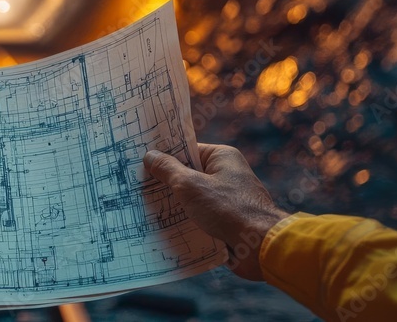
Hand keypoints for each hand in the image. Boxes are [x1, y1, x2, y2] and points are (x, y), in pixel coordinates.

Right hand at [143, 143, 287, 279]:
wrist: (260, 246)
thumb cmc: (228, 209)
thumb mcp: (190, 185)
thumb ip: (168, 170)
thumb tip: (150, 156)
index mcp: (222, 157)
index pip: (187, 150)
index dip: (165, 155)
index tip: (141, 159)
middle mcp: (226, 175)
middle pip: (188, 174)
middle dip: (165, 182)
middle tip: (136, 183)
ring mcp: (226, 199)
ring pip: (192, 198)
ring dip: (174, 204)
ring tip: (143, 205)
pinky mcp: (225, 221)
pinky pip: (199, 216)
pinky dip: (185, 220)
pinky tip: (163, 226)